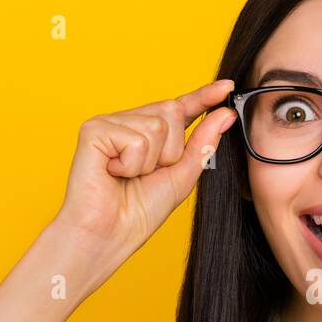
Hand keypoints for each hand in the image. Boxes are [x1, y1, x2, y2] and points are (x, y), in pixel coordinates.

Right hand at [53, 79, 236, 251]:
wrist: (109, 235)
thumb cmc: (140, 211)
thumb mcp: (182, 175)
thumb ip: (203, 143)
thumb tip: (225, 113)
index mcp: (149, 132)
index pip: (181, 108)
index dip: (203, 97)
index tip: (227, 87)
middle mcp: (128, 122)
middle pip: (172, 111)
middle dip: (171, 150)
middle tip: (147, 174)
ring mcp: (109, 123)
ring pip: (156, 126)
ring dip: (150, 161)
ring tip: (127, 176)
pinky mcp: (93, 130)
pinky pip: (134, 138)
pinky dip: (131, 164)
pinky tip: (112, 173)